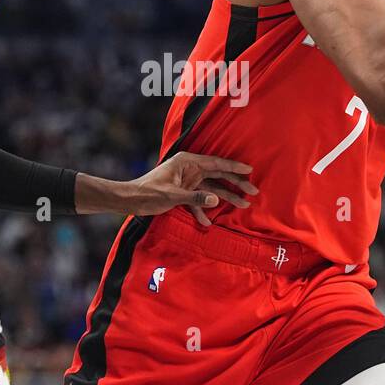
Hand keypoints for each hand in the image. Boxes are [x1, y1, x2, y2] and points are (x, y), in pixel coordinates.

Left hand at [125, 152, 257, 225]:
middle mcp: (190, 169)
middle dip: (236, 184)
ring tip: (243, 205)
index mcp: (187, 162)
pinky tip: (208, 222)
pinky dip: (203, 210)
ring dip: (226, 198)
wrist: (131, 200)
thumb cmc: (148, 193)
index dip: (234, 167)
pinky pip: (198, 200)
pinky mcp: (183, 193)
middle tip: (253, 191)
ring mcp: (187, 181)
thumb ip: (195, 197)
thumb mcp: (172, 196)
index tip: (249, 170)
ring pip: (212, 189)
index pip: (216, 163)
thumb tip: (216, 199)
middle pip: (218, 175)